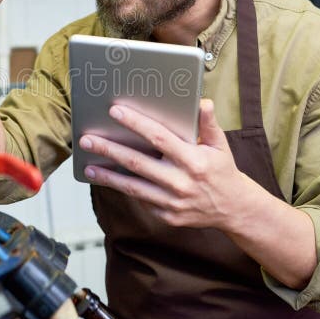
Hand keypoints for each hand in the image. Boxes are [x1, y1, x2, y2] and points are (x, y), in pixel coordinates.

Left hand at [78, 99, 249, 229]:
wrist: (233, 208)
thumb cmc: (221, 170)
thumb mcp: (220, 145)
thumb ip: (208, 123)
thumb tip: (202, 102)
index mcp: (193, 160)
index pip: (159, 138)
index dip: (136, 124)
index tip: (115, 111)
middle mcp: (181, 182)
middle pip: (138, 163)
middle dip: (109, 150)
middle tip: (87, 140)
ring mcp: (172, 203)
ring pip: (133, 187)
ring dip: (108, 176)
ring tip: (87, 166)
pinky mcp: (166, 216)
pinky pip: (141, 200)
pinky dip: (122, 189)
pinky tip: (107, 179)